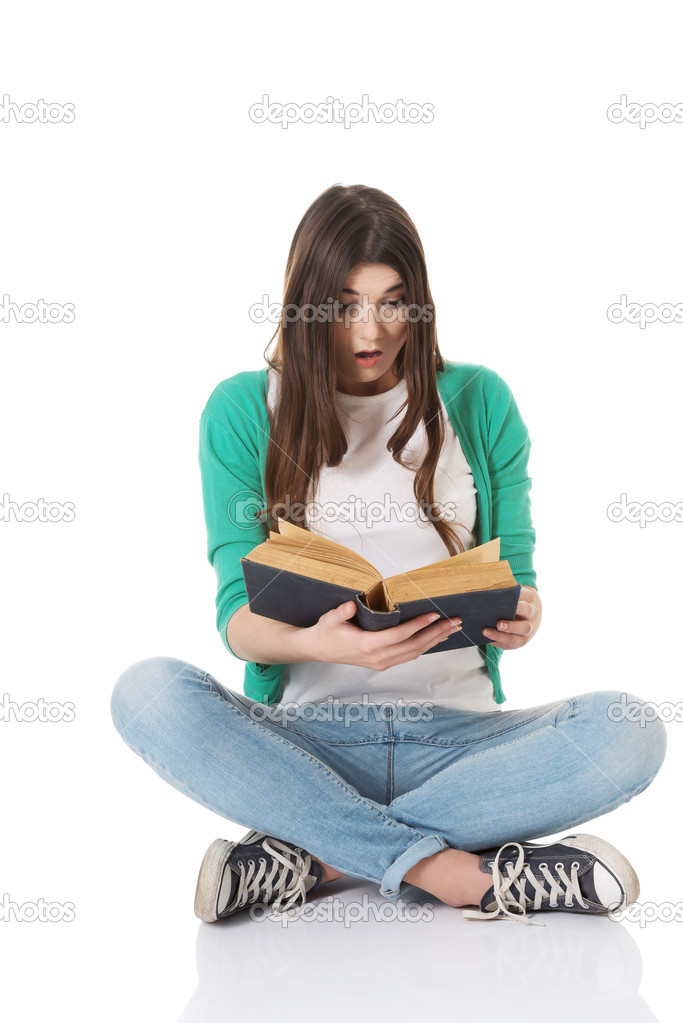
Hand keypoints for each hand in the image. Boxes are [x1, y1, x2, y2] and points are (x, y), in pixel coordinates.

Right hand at [303, 600, 462, 669]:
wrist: (318, 650)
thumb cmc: (326, 632)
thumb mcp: (329, 619)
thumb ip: (342, 613)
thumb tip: (351, 605)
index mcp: (368, 646)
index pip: (400, 635)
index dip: (419, 625)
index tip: (434, 614)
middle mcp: (379, 657)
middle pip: (414, 646)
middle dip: (437, 633)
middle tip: (454, 621)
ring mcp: (382, 662)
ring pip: (415, 653)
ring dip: (435, 640)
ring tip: (451, 628)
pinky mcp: (384, 663)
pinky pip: (409, 655)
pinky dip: (425, 646)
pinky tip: (435, 638)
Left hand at [482, 585, 541, 649]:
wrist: (515, 628)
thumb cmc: (506, 610)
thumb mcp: (505, 602)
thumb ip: (499, 596)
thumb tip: (483, 589)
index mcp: (528, 602)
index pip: (529, 596)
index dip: (521, 593)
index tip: (511, 592)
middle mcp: (531, 616)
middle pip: (530, 611)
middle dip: (519, 609)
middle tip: (509, 606)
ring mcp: (527, 630)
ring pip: (524, 628)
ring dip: (510, 627)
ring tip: (498, 625)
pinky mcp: (519, 641)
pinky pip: (511, 640)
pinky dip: (499, 637)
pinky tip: (486, 632)